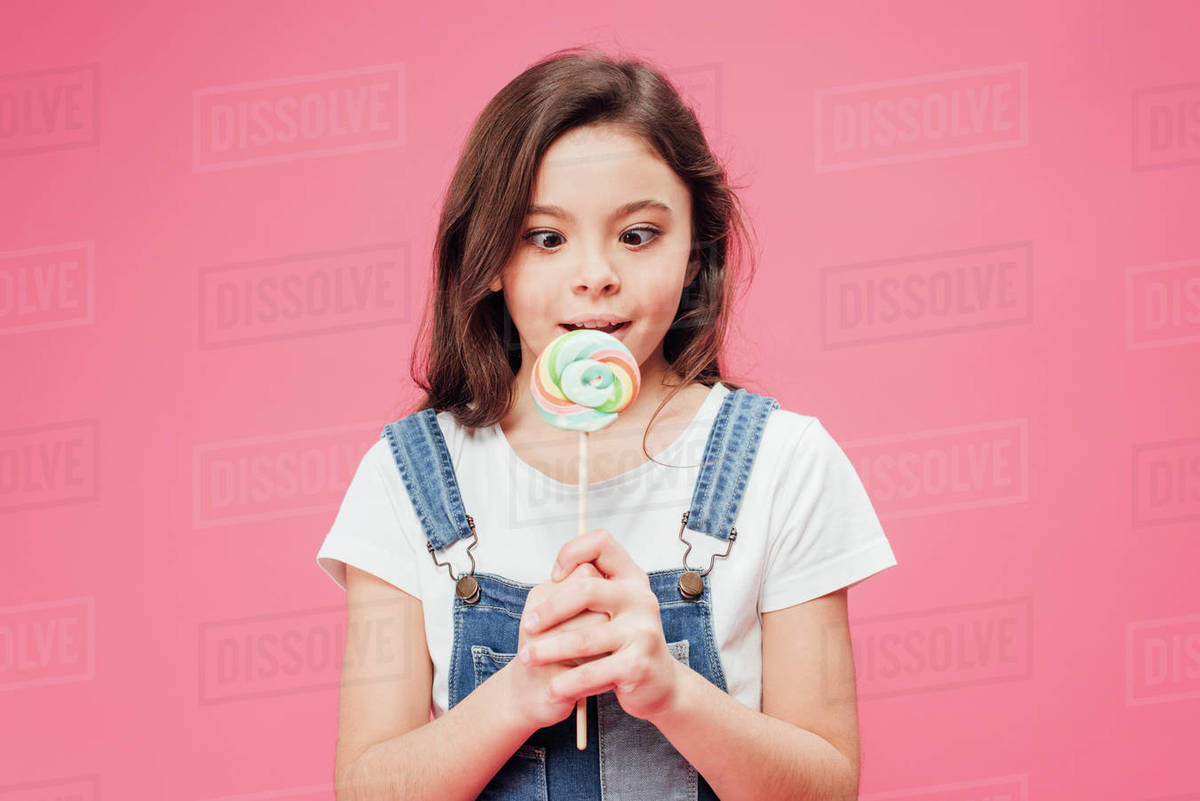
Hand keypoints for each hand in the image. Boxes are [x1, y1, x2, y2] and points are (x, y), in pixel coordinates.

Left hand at [519, 529, 680, 720]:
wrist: (656, 684)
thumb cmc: (623, 643)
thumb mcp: (612, 608)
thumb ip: (588, 588)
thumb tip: (559, 577)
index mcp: (631, 578)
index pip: (602, 543)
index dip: (573, 551)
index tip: (555, 575)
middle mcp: (640, 599)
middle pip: (586, 589)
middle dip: (550, 610)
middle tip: (528, 626)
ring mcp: (642, 632)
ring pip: (583, 638)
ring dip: (548, 650)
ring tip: (528, 659)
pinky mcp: (638, 665)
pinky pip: (592, 672)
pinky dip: (567, 682)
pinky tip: (552, 688)